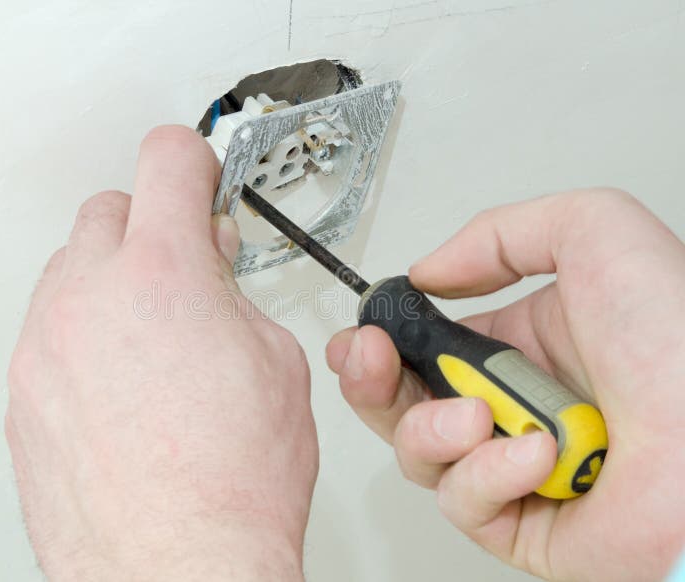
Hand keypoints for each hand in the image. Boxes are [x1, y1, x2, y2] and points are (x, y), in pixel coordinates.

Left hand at [6, 126, 317, 580]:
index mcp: (164, 273)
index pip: (168, 160)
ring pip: (72, 271)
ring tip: (155, 338)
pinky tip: (124, 384)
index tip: (200, 176)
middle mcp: (91, 298)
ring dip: (113, 283)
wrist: (181, 565)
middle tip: (185, 264)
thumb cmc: (236, 480)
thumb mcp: (275, 358)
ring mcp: (45, 346)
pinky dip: (85, 336)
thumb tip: (211, 268)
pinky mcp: (24, 392)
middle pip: (109, 211)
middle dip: (151, 226)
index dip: (194, 161)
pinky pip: (51, 332)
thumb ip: (232, 291)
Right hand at [326, 190, 684, 580]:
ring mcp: (512, 465)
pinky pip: (462, 500)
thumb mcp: (594, 232)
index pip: (425, 343)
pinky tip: (536, 457)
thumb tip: (431, 272)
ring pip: (418, 451)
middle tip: (366, 357)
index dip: (381, 337)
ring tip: (479, 414)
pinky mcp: (519, 522)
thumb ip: (500, 232)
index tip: (364, 327)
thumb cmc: (679, 343)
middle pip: (403, 398)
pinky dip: (489, 474)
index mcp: (522, 345)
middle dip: (370, 379)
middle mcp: (511, 404)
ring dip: (431, 426)